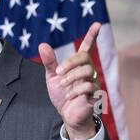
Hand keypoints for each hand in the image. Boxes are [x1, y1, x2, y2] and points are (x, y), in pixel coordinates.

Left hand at [38, 22, 101, 138]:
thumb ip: (49, 62)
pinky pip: (89, 86)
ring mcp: (94, 82)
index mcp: (79, 65)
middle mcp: (89, 71)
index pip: (88, 47)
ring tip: (63, 85)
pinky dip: (75, 90)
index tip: (97, 24)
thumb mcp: (52, 77)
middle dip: (70, 63)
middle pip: (85, 57)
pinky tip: (69, 96)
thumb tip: (42, 45)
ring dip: (71, 77)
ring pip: (87, 71)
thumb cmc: (62, 95)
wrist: (67, 115)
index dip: (92, 36)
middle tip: (59, 72)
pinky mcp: (95, 95)